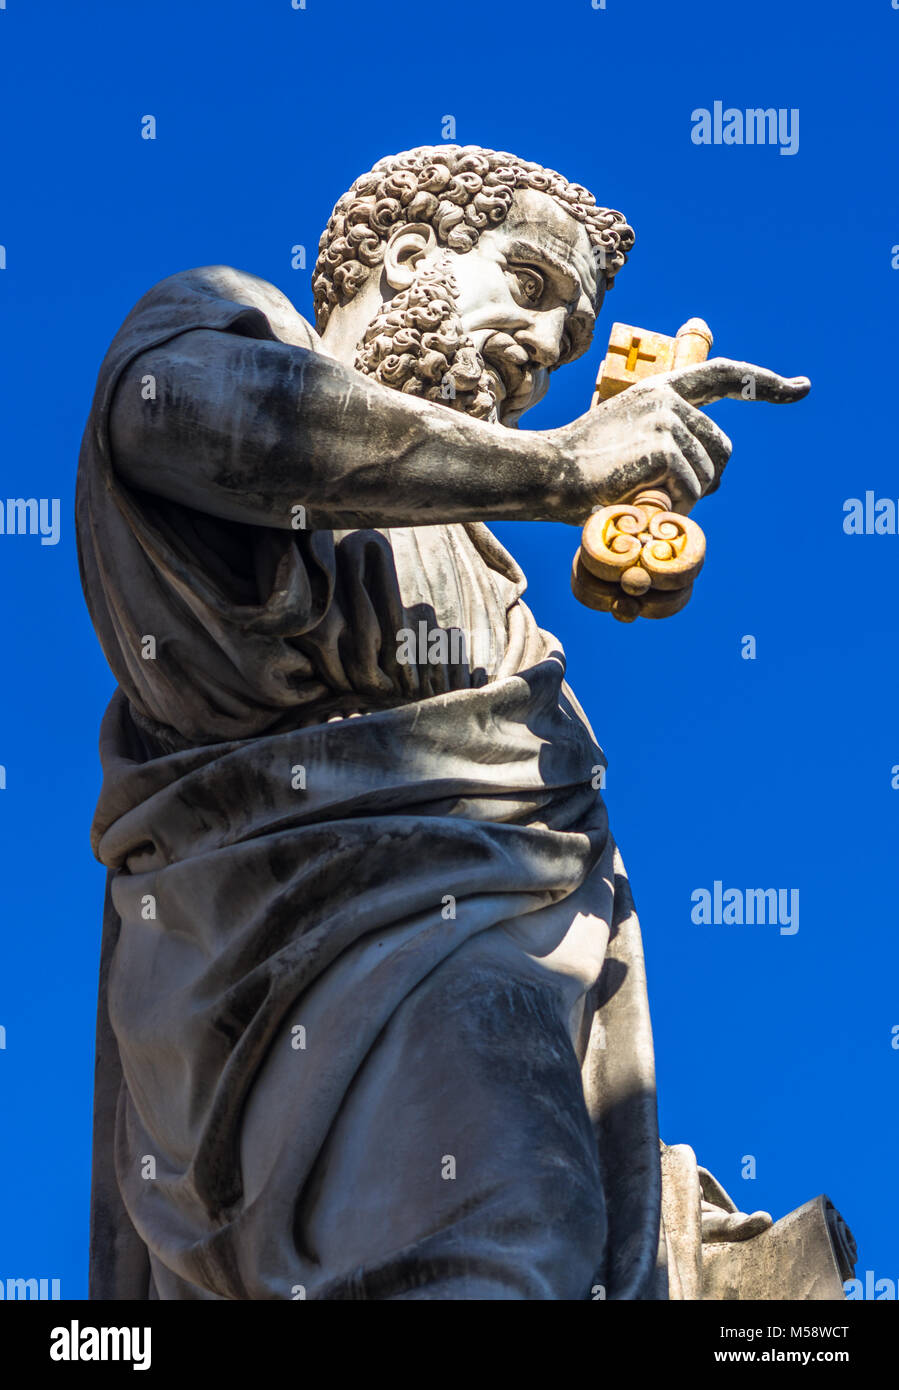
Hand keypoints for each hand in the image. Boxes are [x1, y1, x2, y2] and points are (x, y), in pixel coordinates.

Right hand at [549, 358, 809, 523]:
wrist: (546, 475)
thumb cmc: (580, 473)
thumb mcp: (625, 443)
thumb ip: (666, 444)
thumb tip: (709, 479)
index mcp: (659, 391)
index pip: (723, 376)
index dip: (765, 384)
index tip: (800, 389)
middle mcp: (667, 398)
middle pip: (722, 448)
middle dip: (704, 482)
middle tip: (664, 499)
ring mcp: (666, 419)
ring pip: (707, 475)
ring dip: (683, 500)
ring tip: (641, 499)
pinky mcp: (664, 445)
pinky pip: (691, 489)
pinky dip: (672, 508)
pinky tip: (643, 504)